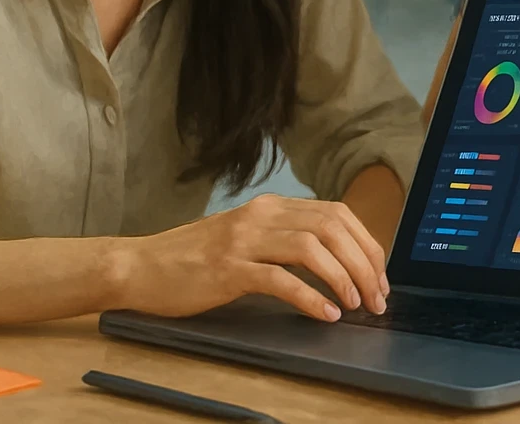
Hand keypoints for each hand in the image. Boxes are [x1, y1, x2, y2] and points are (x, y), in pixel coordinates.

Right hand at [117, 193, 388, 322]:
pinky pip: (280, 279)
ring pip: (312, 249)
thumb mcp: (247, 237)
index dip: (366, 244)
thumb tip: (336, 259)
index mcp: (272, 206)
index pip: (337, 214)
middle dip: (364, 263)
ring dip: (343, 279)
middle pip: (332, 228)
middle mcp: (262, 215)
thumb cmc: (195, 259)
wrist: (140, 266)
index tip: (380, 276)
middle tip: (377, 298)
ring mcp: (244, 240)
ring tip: (357, 306)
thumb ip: (285, 239)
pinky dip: (310, 297)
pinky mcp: (228, 269)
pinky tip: (326, 313)